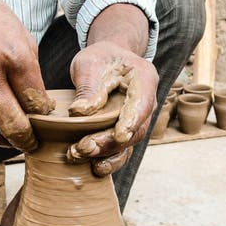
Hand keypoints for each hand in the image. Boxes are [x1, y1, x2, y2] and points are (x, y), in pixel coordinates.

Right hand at [0, 0, 53, 151]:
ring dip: (4, 141)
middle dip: (26, 141)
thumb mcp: (22, 39)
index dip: (44, 118)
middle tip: (32, 144)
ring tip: (13, 140)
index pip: (35, 104)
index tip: (46, 123)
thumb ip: (32, 75)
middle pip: (13, 126)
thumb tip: (41, 111)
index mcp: (14, 56)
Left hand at [66, 41, 157, 176]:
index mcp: (144, 79)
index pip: (142, 103)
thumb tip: (78, 112)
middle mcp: (146, 102)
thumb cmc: (101, 58)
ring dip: (106, 154)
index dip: (132, 121)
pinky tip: (93, 167)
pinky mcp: (125, 131)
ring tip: (80, 155)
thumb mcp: (90, 63)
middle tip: (84, 146)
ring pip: (129, 143)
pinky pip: (121, 149)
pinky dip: (108, 159)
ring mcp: (138, 119)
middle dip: (110, 142)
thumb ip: (88, 87)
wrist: (108, 60)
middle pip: (135, 129)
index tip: (119, 136)